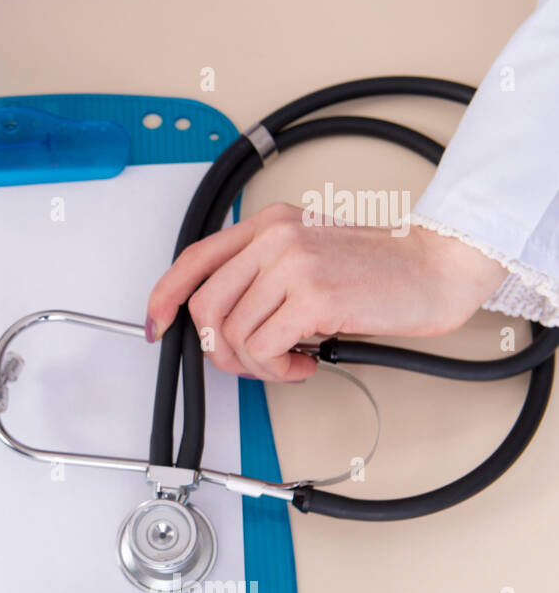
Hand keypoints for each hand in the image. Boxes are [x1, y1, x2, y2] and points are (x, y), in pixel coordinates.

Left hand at [146, 202, 506, 381]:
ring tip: (290, 360)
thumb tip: (217, 322)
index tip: (157, 324)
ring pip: (234, 336)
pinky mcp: (312, 297)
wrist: (435, 268)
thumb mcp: (307, 254)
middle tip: (252, 361)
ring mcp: (292, 264)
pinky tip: (305, 361)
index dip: (165, 296)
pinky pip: (264, 349)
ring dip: (258, 365)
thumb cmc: (376, 269)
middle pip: (206, 308)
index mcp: (267, 223)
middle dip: (219, 350)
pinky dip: (279, 369)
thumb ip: (261, 274)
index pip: (194, 259)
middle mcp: (274, 237)